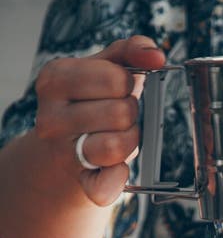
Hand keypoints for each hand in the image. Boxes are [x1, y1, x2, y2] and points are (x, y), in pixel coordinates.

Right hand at [33, 35, 164, 205]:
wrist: (64, 148)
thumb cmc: (92, 103)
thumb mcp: (105, 68)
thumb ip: (130, 51)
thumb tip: (156, 55)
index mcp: (55, 79)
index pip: (116, 79)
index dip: (126, 85)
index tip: (115, 90)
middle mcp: (51, 117)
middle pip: (121, 112)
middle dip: (130, 114)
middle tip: (117, 117)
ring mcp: (63, 152)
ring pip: (118, 146)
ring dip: (131, 141)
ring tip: (118, 135)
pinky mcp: (79, 182)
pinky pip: (105, 187)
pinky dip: (118, 180)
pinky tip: (117, 170)